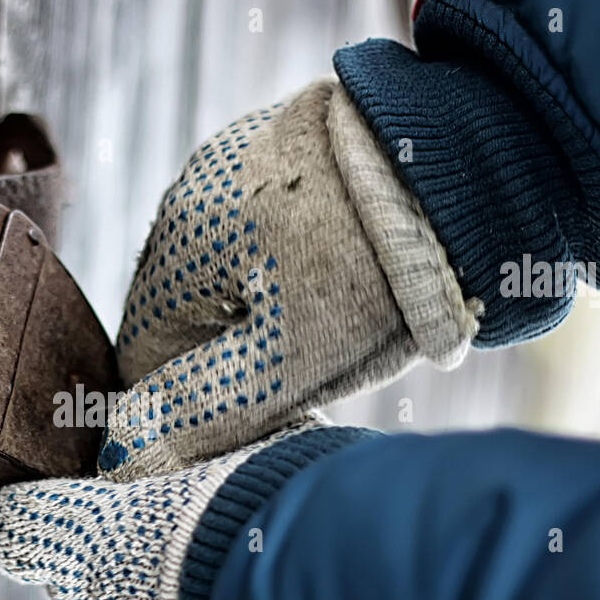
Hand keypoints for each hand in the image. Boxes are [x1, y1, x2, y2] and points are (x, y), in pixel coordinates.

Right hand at [98, 78, 479, 480]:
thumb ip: (199, 410)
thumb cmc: (378, 275)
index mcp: (176, 249)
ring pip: (222, 266)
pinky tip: (346, 260)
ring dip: (259, 299)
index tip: (259, 401)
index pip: (143, 354)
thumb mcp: (286, 363)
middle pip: (182, 309)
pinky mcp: (286, 141)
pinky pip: (262, 222)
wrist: (477, 166)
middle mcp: (188, 194)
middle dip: (230, 344)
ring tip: (338, 303)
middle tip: (309, 354)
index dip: (193, 395)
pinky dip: (289, 253)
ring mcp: (236, 159)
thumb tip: (122, 457)